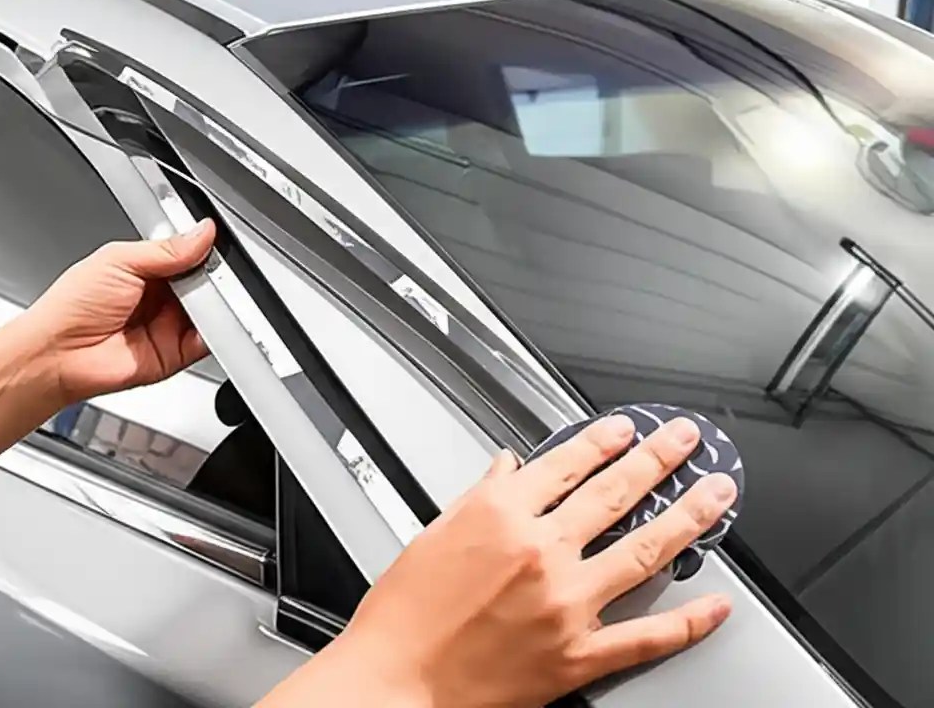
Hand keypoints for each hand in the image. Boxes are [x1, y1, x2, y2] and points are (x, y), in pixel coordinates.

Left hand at [26, 219, 215, 401]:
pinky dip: (215, 331)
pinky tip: (208, 319)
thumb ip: (166, 249)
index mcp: (145, 267)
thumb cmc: (72, 306)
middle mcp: (159, 295)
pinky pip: (207, 341)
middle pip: (202, 281)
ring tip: (205, 294)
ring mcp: (168, 324)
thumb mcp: (119, 260)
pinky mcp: (175, 352)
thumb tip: (202, 232)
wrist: (59, 354)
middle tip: (210, 269)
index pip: (187, 252)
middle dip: (211, 275)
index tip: (213, 242)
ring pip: (210, 309)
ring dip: (215, 302)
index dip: (202, 248)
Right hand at [261, 416, 736, 707]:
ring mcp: (565, 603)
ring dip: (687, 517)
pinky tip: (715, 604)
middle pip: (614, 493)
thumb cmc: (402, 618)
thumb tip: (507, 469)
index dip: (600, 441)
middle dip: (658, 459)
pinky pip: (645, 636)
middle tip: (686, 440)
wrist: (395, 683)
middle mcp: (539, 552)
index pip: (564, 465)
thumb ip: (477, 498)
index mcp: (499, 516)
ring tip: (715, 494)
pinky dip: (688, 621)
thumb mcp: (430, 536)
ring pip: (643, 550)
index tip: (624, 430)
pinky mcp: (577, 656)